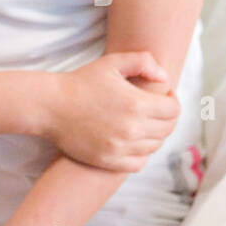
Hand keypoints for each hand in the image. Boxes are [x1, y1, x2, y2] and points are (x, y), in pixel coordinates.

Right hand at [45, 53, 180, 169]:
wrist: (51, 106)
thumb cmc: (82, 81)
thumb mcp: (112, 62)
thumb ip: (143, 61)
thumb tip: (164, 77)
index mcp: (137, 104)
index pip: (174, 110)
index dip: (173, 101)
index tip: (164, 96)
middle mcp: (132, 129)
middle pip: (167, 130)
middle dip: (167, 118)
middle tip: (156, 110)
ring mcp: (120, 148)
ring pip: (154, 147)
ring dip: (155, 135)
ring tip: (144, 124)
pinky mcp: (108, 160)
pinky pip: (138, 163)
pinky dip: (141, 154)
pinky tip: (133, 142)